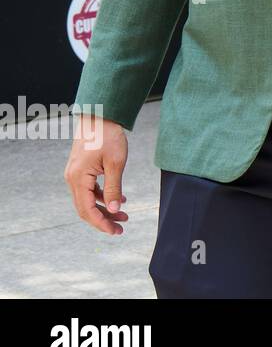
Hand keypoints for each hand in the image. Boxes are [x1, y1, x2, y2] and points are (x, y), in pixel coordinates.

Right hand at [64, 114, 129, 235]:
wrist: (99, 115)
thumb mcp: (116, 163)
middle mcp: (72, 179)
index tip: (116, 231)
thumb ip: (114, 188)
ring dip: (105, 208)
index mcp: (78, 179)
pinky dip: (103, 196)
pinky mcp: (81, 169)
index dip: (101, 223)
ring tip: (125, 215)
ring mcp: (75, 174)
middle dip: (103, 219)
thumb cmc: (108, 136)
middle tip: (122, 228)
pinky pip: (90, 189)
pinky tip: (120, 198)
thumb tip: (115, 209)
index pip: (87, 210)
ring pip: (88, 199)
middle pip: (85, 208)